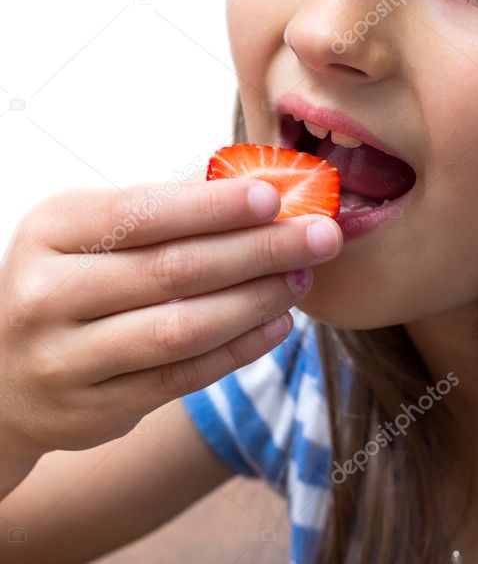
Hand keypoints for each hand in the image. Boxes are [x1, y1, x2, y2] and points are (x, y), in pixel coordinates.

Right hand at [0, 177, 341, 456]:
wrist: (0, 375)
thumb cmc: (67, 280)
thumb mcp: (87, 231)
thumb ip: (160, 213)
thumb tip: (257, 191)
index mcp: (51, 230)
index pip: (145, 212)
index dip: (215, 206)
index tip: (275, 195)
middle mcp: (48, 294)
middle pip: (173, 270)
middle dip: (259, 249)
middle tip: (320, 235)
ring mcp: (67, 359)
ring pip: (181, 328)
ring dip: (256, 300)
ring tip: (302, 277)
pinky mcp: (94, 411)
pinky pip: (182, 377)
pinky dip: (238, 350)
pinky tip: (277, 323)